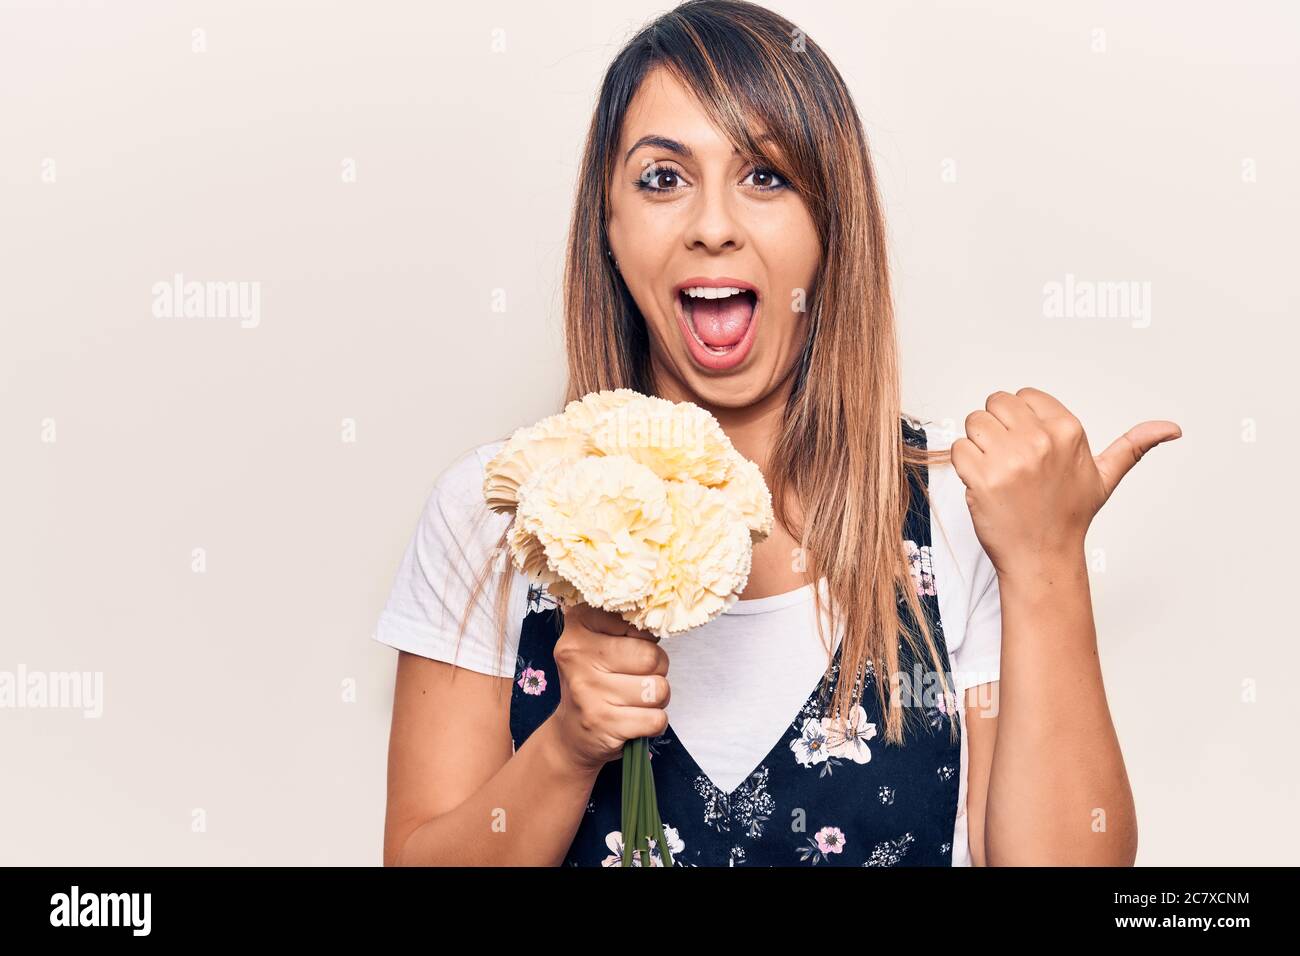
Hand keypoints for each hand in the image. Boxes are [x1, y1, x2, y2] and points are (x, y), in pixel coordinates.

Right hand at [546, 602, 670, 773]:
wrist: (570, 732)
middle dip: (657, 670)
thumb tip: (663, 620)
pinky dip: (654, 722)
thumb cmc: (595, 680)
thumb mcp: (599, 642)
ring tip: (635, 700)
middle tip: (637, 679)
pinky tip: (634, 720)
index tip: (627, 650)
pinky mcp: (602, 723)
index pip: (640, 623)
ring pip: (659, 689)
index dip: (645, 640)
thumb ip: (628, 624)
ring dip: (656, 699)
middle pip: (653, 657)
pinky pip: (657, 719)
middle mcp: (577, 655)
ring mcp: (588, 690)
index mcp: (578, 624)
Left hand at [949, 387, 1181, 577]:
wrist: (1042, 556)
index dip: (1019, 418)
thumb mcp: (1105, 477)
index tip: (1027, 445)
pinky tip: (983, 483)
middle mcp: (1040, 440)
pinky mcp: (982, 477)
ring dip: (978, 445)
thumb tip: (1172, 429)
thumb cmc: (1068, 516)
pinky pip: (959, 448)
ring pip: (974, 423)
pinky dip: (964, 465)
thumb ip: (1133, 446)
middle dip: (995, 427)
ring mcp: (1010, 459)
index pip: (1024, 395)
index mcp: (1068, 431)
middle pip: (994, 404)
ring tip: (997, 471)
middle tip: (1007, 457)